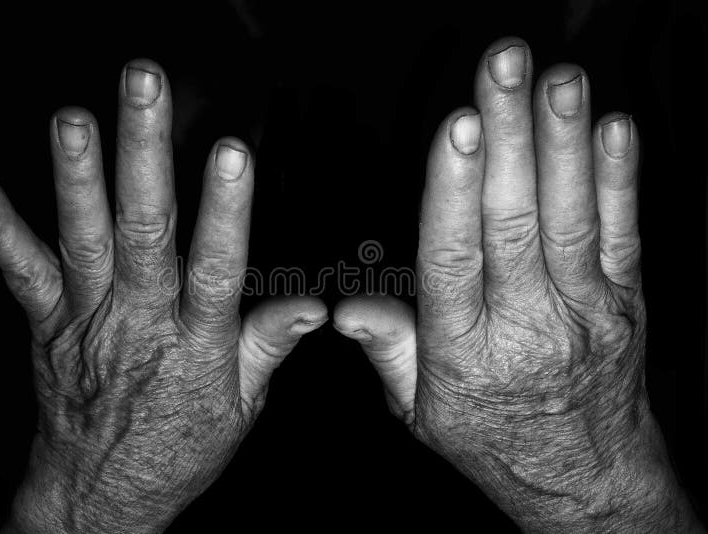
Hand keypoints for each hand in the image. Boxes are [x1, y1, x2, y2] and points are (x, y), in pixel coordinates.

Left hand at [0, 59, 325, 533]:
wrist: (98, 497)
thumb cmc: (179, 449)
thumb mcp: (242, 408)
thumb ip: (269, 346)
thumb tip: (315, 304)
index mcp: (195, 343)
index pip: (214, 268)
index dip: (225, 211)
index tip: (232, 153)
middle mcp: (138, 321)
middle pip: (143, 232)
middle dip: (144, 154)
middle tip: (144, 87)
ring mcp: (88, 319)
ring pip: (82, 240)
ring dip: (76, 176)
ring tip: (73, 119)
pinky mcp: (49, 323)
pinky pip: (21, 272)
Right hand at [335, 37, 702, 531]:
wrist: (586, 479)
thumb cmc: (496, 438)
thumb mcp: (421, 411)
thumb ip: (389, 348)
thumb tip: (344, 306)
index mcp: (465, 350)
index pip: (453, 258)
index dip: (454, 188)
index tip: (456, 126)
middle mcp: (526, 325)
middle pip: (514, 220)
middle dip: (509, 135)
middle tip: (503, 67)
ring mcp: (582, 311)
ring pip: (572, 217)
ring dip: (564, 142)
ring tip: (556, 79)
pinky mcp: (624, 303)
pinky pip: (624, 235)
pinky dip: (621, 179)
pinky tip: (611, 128)